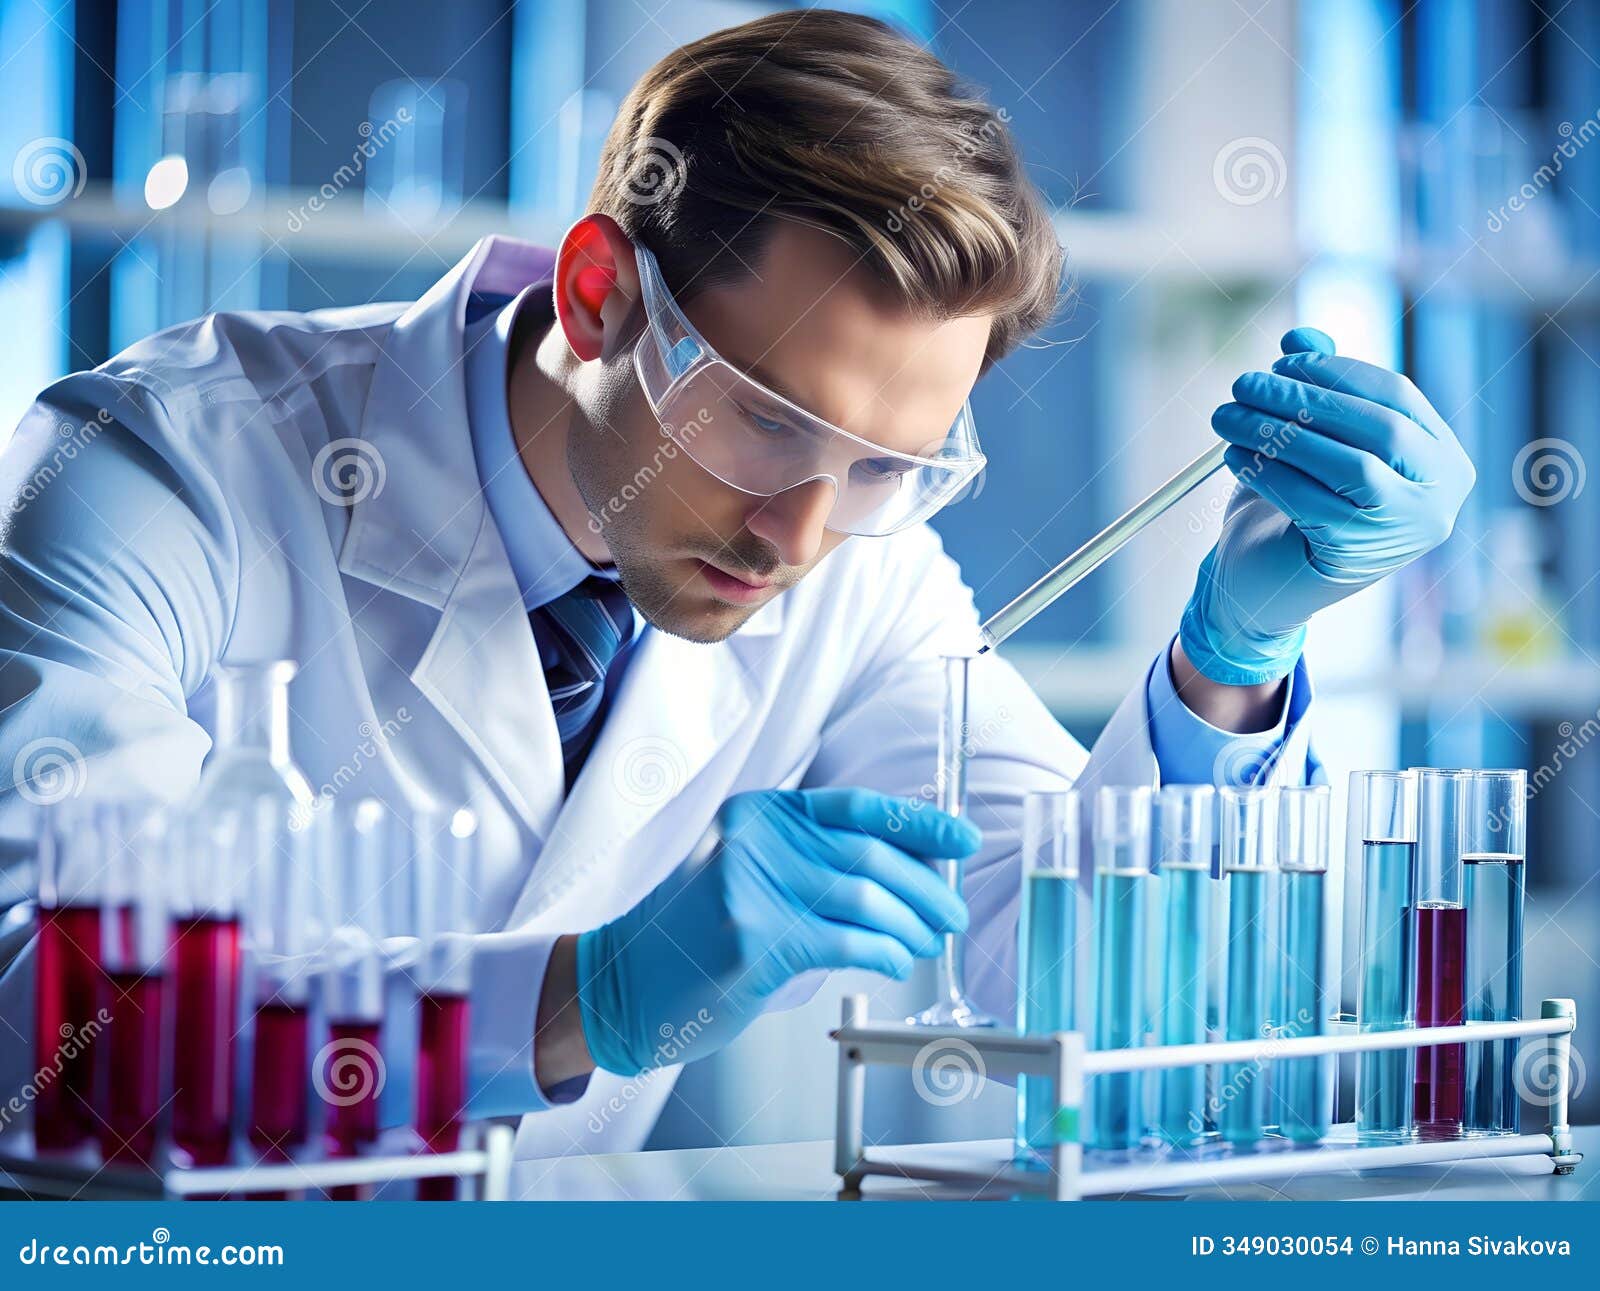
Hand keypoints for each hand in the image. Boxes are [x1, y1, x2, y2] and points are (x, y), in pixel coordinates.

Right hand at [576, 787, 975, 1075]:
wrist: (621, 982)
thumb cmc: (693, 934)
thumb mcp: (749, 872)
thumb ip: (811, 861)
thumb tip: (908, 873)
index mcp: (760, 813)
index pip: (857, 807)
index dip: (920, 823)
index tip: (962, 841)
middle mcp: (756, 840)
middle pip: (871, 855)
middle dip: (927, 887)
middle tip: (952, 913)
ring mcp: (751, 888)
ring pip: (867, 899)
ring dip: (911, 925)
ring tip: (924, 943)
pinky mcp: (753, 941)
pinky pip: (847, 942)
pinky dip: (884, 954)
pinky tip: (893, 962)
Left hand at [1179, 327, 1475, 684]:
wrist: (1264, 585)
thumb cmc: (1295, 505)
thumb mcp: (1311, 442)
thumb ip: (1317, 390)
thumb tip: (1300, 337)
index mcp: (1439, 458)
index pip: (1398, 397)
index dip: (1338, 372)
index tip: (1282, 360)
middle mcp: (1437, 497)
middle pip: (1380, 429)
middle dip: (1306, 400)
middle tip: (1244, 383)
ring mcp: (1404, 531)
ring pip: (1349, 466)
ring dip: (1280, 433)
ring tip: (1227, 418)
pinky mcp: (1357, 556)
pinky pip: (1313, 502)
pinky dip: (1269, 472)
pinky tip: (1235, 458)